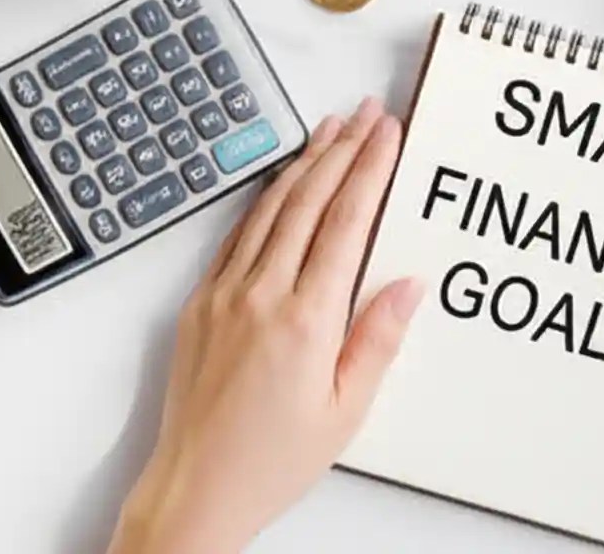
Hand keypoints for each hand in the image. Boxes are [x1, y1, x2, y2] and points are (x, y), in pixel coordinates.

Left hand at [108, 99, 423, 552]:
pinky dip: (265, 200)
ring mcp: (224, 295)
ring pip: (270, 209)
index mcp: (306, 319)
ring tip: (329, 130)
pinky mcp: (199, 303)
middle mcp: (261, 295)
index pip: (346, 222)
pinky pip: (237, 236)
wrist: (196, 487)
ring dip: (304, 163)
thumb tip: (407, 283)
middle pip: (309, 201)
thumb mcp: (346, 409)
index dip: (370, 169)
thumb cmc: (273, 459)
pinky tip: (282, 183)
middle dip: (342, 150)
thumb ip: (377, 338)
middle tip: (365, 115)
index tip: (387, 134)